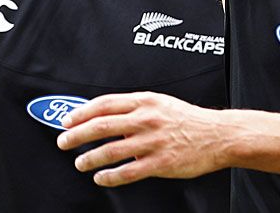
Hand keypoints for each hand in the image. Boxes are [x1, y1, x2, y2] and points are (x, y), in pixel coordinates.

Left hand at [56, 92, 227, 186]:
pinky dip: (110, 176)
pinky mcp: (160, 163)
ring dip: (89, 158)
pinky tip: (101, 178)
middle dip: (77, 135)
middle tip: (63, 141)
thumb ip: (133, 108)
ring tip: (80, 162)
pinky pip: (128, 172)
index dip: (81, 113)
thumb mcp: (159, 103)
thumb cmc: (187, 119)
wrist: (217, 135)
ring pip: (111, 150)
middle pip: (101, 125)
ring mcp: (152, 141)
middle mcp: (146, 119)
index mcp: (144, 101)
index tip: (67, 120)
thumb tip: (104, 116)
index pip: (104, 104)